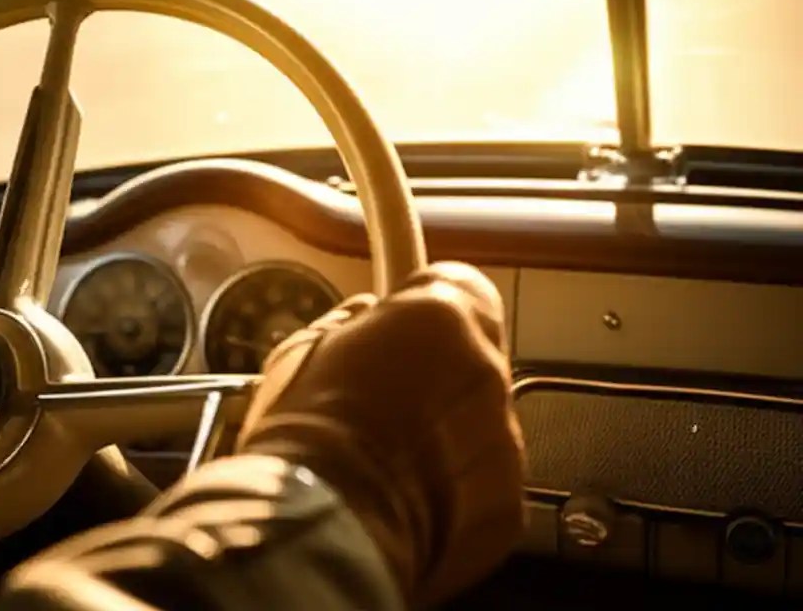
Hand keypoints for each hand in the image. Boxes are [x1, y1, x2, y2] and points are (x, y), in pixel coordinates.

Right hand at [236, 262, 524, 608]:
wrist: (326, 527)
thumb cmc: (305, 437)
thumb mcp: (304, 352)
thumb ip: (353, 326)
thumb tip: (362, 321)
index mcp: (438, 316)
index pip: (458, 284)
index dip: (426, 306)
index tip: (404, 321)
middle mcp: (485, 371)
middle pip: (471, 361)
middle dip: (434, 380)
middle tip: (379, 404)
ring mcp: (504, 441)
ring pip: (479, 428)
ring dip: (445, 440)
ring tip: (385, 464)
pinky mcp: (507, 506)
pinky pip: (484, 489)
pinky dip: (454, 498)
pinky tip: (404, 504)